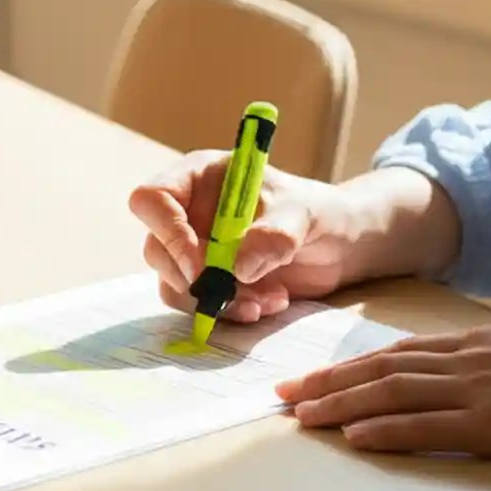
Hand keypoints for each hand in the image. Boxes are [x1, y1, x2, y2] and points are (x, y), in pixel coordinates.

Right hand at [128, 150, 357, 322]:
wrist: (338, 245)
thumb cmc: (318, 212)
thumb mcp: (304, 215)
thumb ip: (275, 235)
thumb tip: (238, 267)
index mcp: (200, 177)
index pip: (152, 198)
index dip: (167, 232)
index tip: (199, 264)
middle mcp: (188, 212)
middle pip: (156, 248)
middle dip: (193, 278)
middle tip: (235, 291)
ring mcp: (195, 249)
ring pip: (174, 283)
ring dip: (215, 301)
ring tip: (264, 301)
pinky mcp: (208, 281)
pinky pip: (198, 304)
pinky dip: (229, 312)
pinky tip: (267, 304)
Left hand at [275, 325, 490, 461]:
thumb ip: (481, 360)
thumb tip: (446, 372)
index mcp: (470, 342)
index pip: (393, 352)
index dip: (347, 364)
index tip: (311, 376)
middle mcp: (463, 359)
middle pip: (379, 367)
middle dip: (327, 381)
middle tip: (284, 393)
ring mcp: (475, 389)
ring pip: (392, 392)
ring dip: (342, 404)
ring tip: (303, 415)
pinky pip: (427, 425)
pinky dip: (386, 429)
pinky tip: (355, 436)